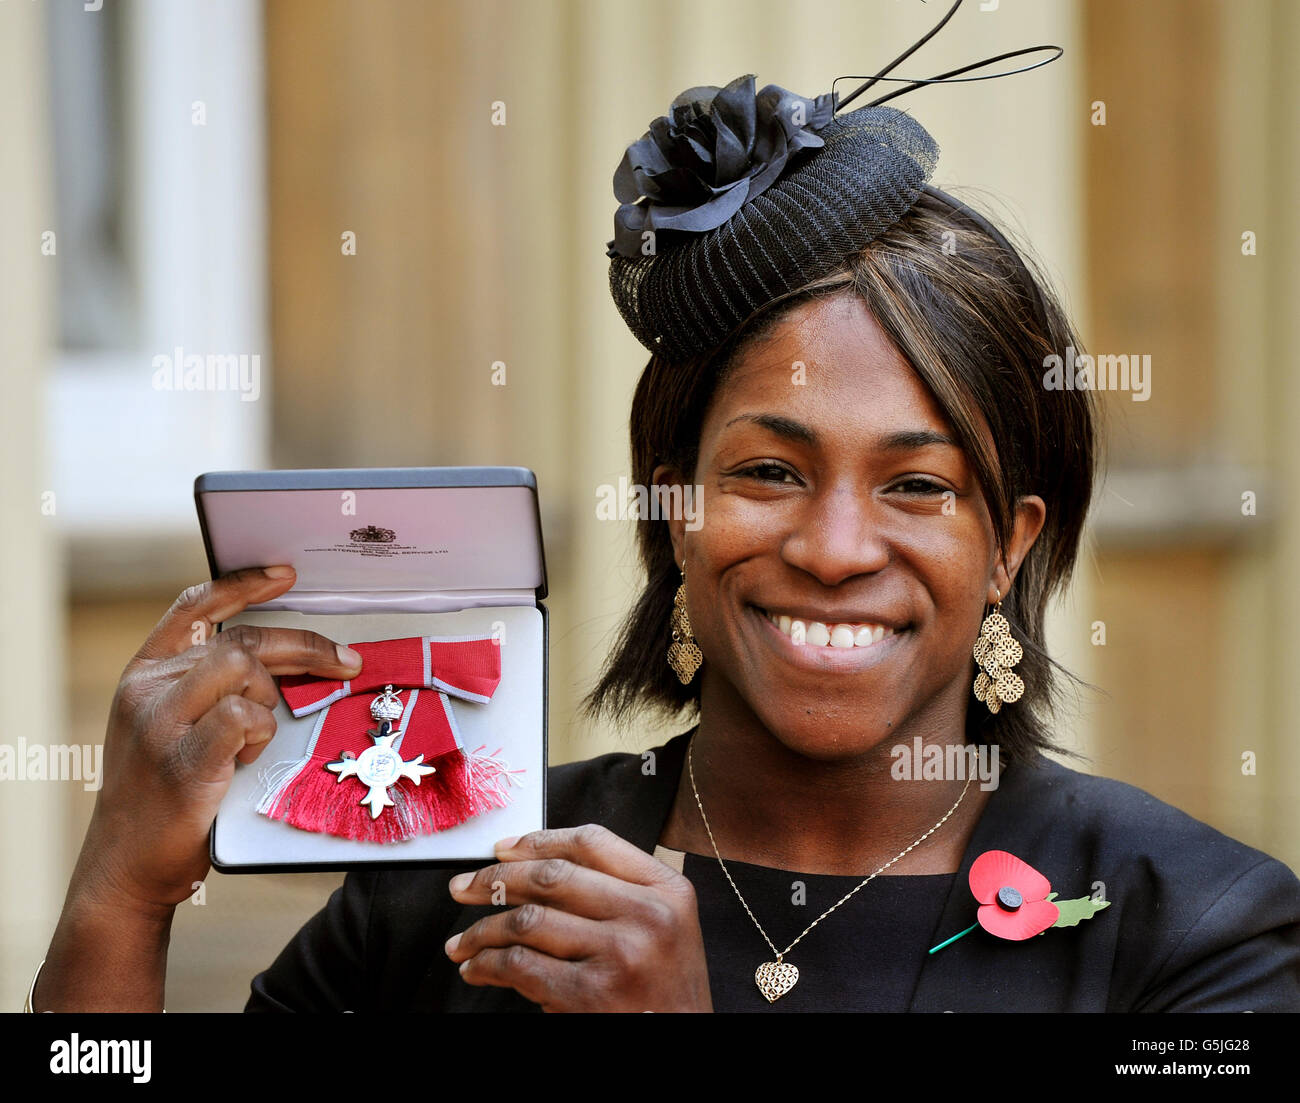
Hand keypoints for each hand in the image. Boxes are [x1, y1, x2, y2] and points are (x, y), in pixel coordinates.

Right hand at [80, 565, 362, 912]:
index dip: (245, 583)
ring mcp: (160, 724)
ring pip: (242, 669)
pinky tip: (247, 756)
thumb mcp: (169, 725)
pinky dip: (260, 732)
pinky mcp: (182, 760)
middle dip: (303, 647)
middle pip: (240, 639)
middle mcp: (147, 689)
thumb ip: (206, 687)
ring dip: (269, 699)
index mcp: (144, 673)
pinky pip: (242, 717)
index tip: (287, 574)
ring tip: (256, 737)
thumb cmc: (163, 795)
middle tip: (345, 660)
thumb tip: (278, 661)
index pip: (195, 605)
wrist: (125, 866)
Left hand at [445, 824, 712, 1011]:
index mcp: (666, 889)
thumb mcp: (663, 922)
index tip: (504, 849)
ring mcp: (619, 954)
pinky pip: (522, 966)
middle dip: (495, 878)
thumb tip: (532, 867)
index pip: (591, 843)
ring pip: (527, 920)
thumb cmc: (667, 986)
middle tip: (465, 886)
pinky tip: (477, 967)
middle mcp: (646, 915)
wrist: (683, 1038)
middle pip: (551, 876)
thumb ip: (616, 890)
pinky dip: (488, 965)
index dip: (538, 840)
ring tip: (463, 940)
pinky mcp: (591, 995)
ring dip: (482, 929)